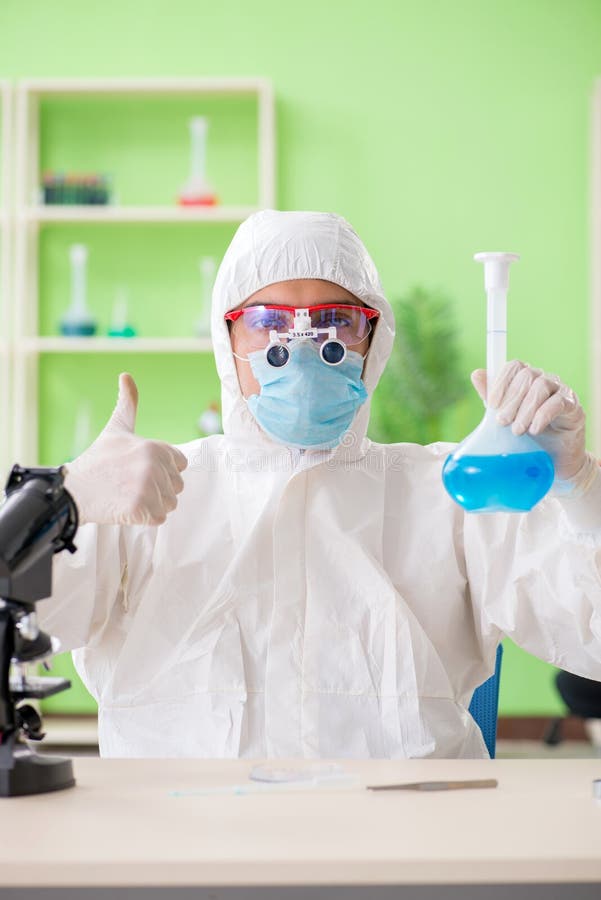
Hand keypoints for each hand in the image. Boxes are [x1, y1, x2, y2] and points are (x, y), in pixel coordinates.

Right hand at [64, 373, 187, 525]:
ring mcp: (147, 488)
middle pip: (177, 486)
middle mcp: (153, 466)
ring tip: (127, 495)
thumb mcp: (116, 429)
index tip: (138, 469)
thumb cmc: (98, 460)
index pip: (180, 465)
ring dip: (152, 504)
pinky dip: (145, 518)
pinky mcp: (140, 509)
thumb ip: (128, 404)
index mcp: (154, 446)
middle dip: (158, 489)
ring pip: (170, 504)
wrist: (74, 490)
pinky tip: (126, 507)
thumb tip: (126, 375)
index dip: (162, 470)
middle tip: (130, 484)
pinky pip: (159, 519)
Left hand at [471, 360, 585, 481]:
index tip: (492, 404)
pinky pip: (558, 403)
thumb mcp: (505, 418)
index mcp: (526, 380)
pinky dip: (543, 415)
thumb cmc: (529, 437)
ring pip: (541, 386)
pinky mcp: (573, 407)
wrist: (555, 460)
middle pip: (527, 375)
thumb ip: (492, 397)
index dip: (501, 382)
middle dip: (511, 400)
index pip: (514, 366)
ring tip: (517, 431)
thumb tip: (477, 374)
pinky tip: (534, 430)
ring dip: (525, 409)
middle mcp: (544, 380)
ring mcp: (561, 391)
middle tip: (502, 422)